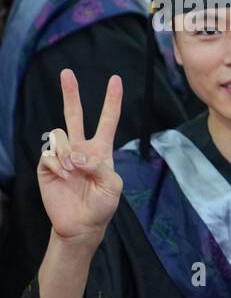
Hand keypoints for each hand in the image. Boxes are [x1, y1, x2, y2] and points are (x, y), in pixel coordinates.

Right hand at [37, 70, 123, 249]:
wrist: (82, 224)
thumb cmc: (102, 205)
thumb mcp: (113, 185)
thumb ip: (99, 166)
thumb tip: (77, 156)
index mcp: (101, 150)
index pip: (107, 120)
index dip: (112, 101)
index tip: (115, 80)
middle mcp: (80, 148)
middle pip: (74, 115)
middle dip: (71, 94)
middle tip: (67, 73)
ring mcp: (62, 156)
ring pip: (59, 134)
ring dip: (67, 151)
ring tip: (73, 171)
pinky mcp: (47, 166)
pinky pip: (48, 154)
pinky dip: (57, 164)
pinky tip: (63, 177)